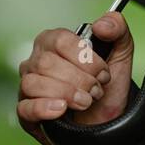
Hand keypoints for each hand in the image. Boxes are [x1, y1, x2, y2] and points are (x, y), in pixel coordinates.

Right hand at [16, 12, 134, 144]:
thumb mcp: (120, 54)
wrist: (107, 119)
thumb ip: (117, 29)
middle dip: (79, 80)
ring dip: (65, 94)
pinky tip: (61, 109)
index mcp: (54, 41)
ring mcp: (28, 86)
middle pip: (46, 63)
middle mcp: (37, 60)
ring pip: (33, 83)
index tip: (102, 72)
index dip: (85, 58)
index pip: (60, 40)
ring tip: (85, 102)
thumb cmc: (106, 86)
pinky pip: (24, 108)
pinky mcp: (27, 112)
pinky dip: (43, 108)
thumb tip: (102, 24)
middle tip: (96, 90)